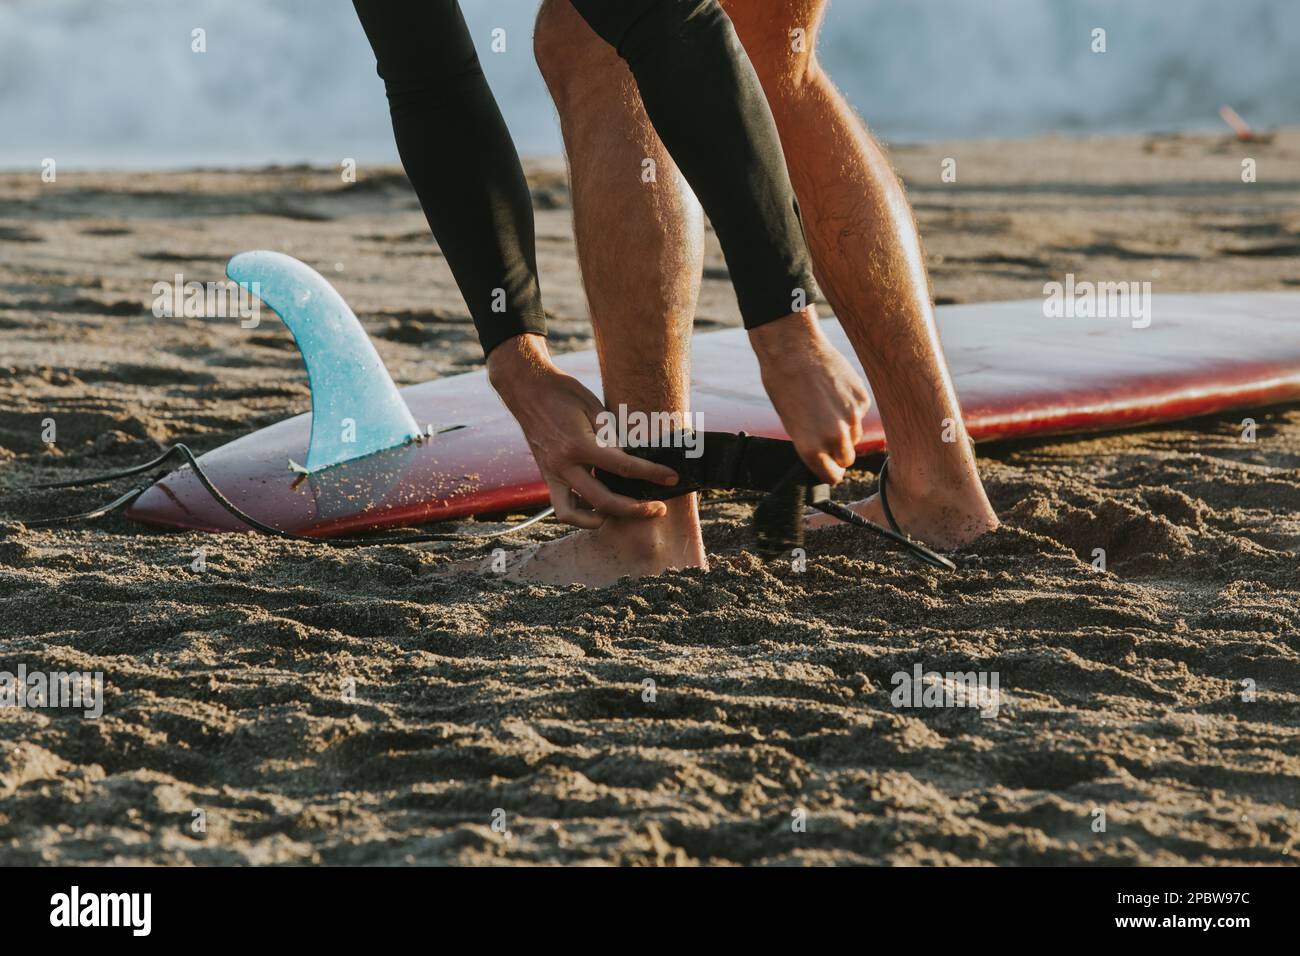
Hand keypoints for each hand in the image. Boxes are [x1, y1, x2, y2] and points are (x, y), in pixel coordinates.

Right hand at [487, 334, 678, 528]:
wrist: (526, 389)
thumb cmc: (563, 393)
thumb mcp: (595, 408)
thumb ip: (613, 437)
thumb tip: (634, 458)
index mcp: (579, 445)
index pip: (624, 467)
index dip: (652, 473)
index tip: (672, 477)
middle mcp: (563, 465)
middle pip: (604, 501)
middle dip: (636, 509)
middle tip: (658, 508)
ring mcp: (552, 474)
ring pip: (575, 514)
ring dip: (602, 518)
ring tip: (624, 512)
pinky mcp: (547, 476)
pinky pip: (562, 506)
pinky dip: (581, 513)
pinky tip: (599, 507)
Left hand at [749, 309, 870, 483]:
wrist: (793, 351)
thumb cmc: (783, 386)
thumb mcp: (792, 423)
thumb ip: (812, 442)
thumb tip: (831, 453)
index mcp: (812, 449)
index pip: (832, 476)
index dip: (831, 470)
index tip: (829, 464)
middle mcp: (834, 438)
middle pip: (847, 459)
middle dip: (840, 451)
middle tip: (827, 433)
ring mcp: (852, 418)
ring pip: (855, 435)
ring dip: (846, 427)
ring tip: (826, 405)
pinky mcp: (862, 399)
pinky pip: (859, 412)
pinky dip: (850, 405)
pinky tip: (834, 389)